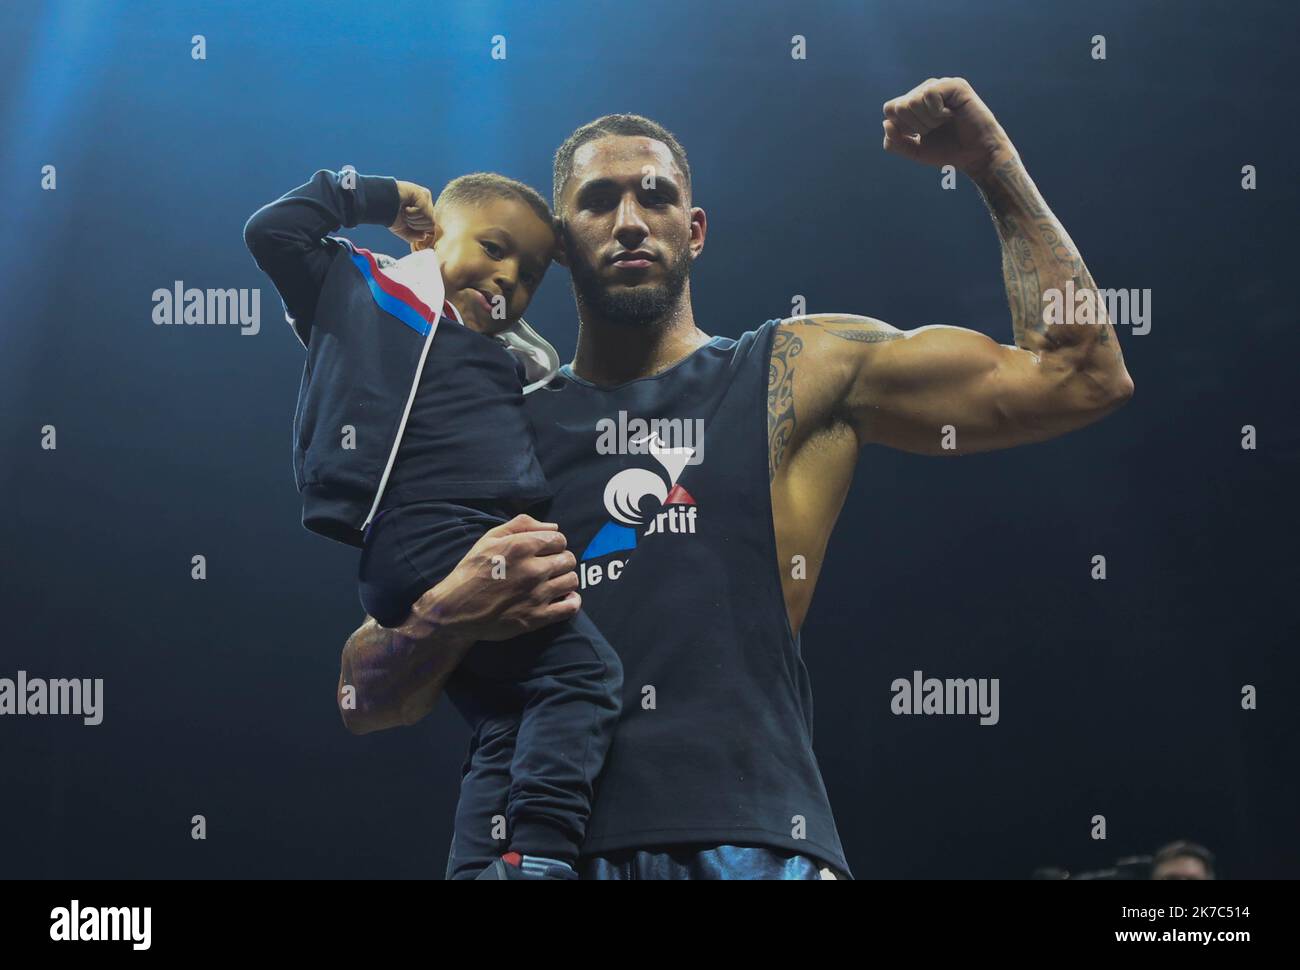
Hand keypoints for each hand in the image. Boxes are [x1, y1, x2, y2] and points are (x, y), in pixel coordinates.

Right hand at [389, 179, 435, 244]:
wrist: (380, 203)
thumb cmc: (390, 214)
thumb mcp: (402, 230)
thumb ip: (414, 236)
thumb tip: (424, 236)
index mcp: (424, 210)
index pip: (430, 226)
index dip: (420, 229)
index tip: (408, 224)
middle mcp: (427, 203)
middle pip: (431, 224)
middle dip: (415, 225)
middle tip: (405, 216)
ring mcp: (426, 198)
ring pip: (429, 219)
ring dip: (413, 219)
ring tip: (404, 211)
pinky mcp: (423, 194)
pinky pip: (423, 212)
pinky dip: (412, 213)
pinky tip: (405, 207)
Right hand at [392, 515, 580, 643]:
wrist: (456, 609)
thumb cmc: (472, 571)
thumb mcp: (489, 538)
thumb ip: (522, 525)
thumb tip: (553, 527)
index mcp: (522, 547)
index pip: (560, 539)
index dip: (555, 544)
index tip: (546, 551)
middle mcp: (533, 569)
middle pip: (568, 559)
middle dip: (561, 560)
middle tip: (548, 567)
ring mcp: (537, 595)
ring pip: (572, 580)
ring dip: (565, 579)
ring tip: (553, 582)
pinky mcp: (537, 617)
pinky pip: (570, 607)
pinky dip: (572, 601)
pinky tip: (563, 598)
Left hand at [882, 77, 1014, 177]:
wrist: (975, 155)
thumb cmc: (947, 151)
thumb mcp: (915, 151)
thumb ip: (895, 142)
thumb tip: (886, 123)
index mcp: (914, 104)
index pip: (890, 109)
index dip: (901, 128)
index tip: (920, 135)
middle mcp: (925, 91)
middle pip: (899, 106)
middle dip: (915, 126)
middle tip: (935, 129)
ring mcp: (940, 86)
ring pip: (913, 101)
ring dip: (928, 121)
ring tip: (944, 122)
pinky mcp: (954, 84)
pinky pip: (930, 94)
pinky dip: (937, 112)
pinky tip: (951, 114)